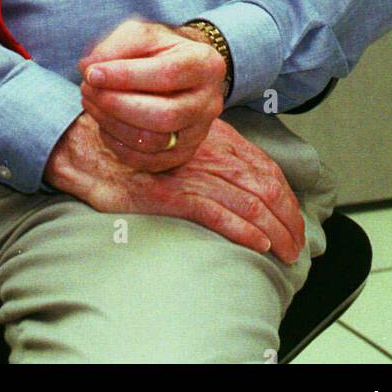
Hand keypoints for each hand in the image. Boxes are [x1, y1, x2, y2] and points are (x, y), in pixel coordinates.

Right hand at [44, 112, 304, 262]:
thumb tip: (239, 178)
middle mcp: (209, 154)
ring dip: (272, 229)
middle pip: (263, 187)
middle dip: (287, 218)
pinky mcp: (171, 193)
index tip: (296, 219)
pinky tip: (256, 243)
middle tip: (297, 244)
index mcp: (216, 141)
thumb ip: (209, 156)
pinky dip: (240, 229)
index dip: (286, 196)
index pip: (264, 168)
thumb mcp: (180, 143)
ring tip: (285, 251)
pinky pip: (214, 212)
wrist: (93, 145)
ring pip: (245, 202)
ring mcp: (191, 173)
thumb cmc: (134, 144)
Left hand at [78, 18, 226, 170]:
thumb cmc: (158, 51)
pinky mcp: (182, 154)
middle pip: (164, 115)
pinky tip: (104, 123)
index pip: (167, 74)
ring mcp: (198, 133)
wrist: (179, 71)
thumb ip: (116, 46)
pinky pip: (147, 161)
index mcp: (205, 65)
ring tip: (91, 102)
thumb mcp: (141, 34)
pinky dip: (118, 145)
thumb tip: (89, 67)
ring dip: (112, 124)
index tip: (92, 73)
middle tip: (87, 89)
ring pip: (154, 141)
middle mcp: (209, 102)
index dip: (126, 76)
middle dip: (117, 104)